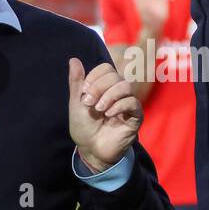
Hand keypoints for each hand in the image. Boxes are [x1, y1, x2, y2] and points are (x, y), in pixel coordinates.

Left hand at [68, 58, 140, 172]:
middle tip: (88, 102)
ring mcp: (128, 104)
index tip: (83, 92)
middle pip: (116, 76)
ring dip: (109, 95)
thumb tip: (73, 59)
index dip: (94, 77)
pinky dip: (119, 106)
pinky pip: (133, 103)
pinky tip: (108, 114)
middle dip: (99, 87)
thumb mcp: (76, 103)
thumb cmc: (84, 127)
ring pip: (126, 86)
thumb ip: (76, 82)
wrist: (91, 150)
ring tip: (99, 109)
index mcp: (105, 87)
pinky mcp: (135, 117)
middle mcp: (118, 92)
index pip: (106, 68)